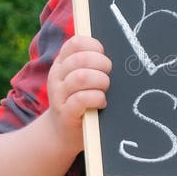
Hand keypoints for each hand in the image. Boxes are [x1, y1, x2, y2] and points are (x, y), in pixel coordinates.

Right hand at [46, 35, 111, 149]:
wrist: (63, 132)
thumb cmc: (80, 100)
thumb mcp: (81, 79)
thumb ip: (91, 64)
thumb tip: (119, 48)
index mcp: (62, 63)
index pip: (75, 43)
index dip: (94, 46)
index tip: (103, 55)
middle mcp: (57, 76)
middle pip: (81, 59)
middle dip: (102, 64)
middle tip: (109, 74)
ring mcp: (59, 95)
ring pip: (81, 77)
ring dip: (101, 81)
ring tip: (105, 89)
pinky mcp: (65, 113)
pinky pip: (81, 99)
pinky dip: (97, 98)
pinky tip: (102, 102)